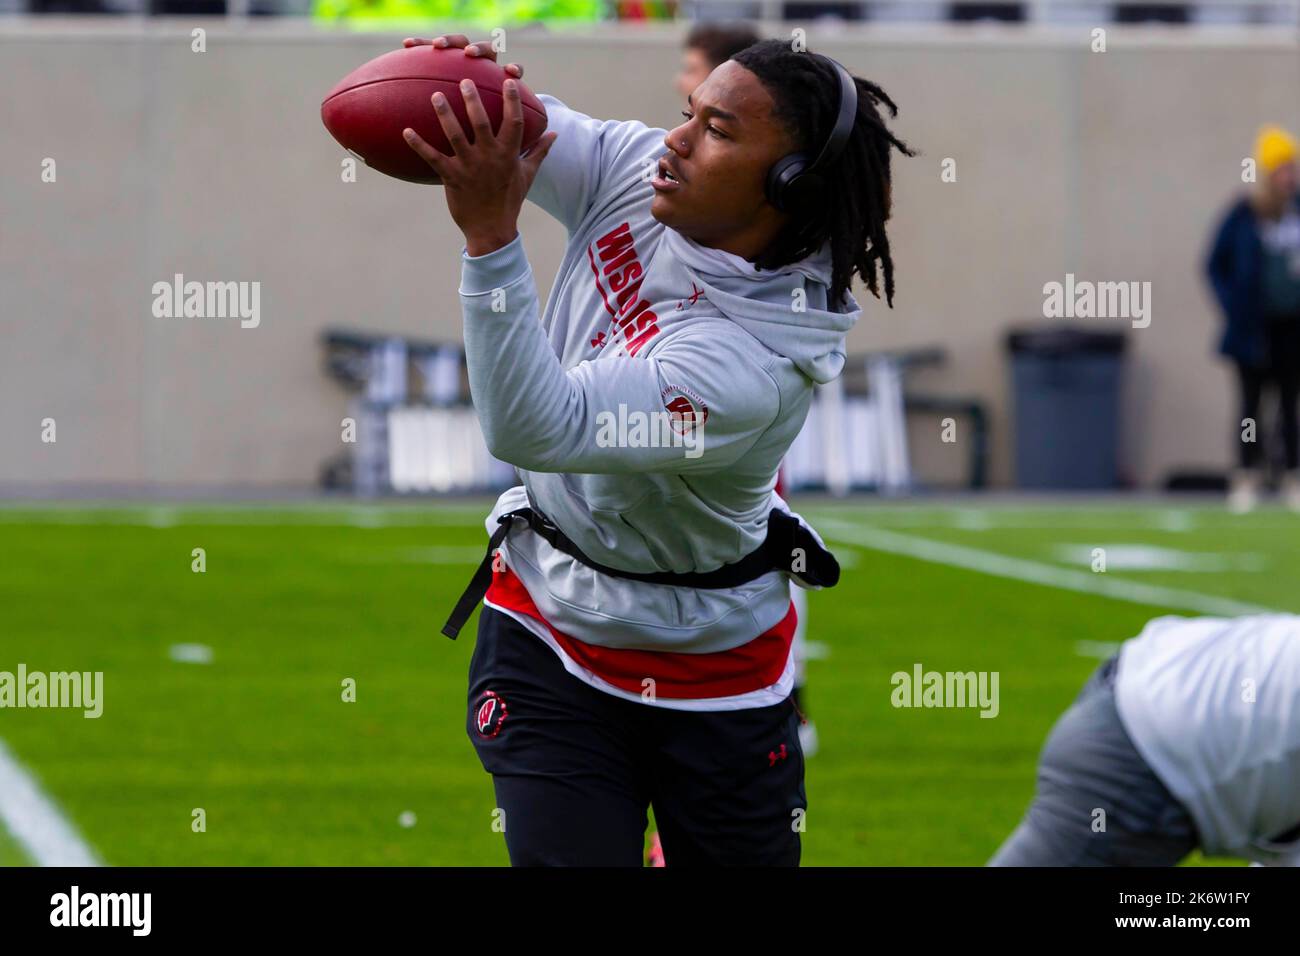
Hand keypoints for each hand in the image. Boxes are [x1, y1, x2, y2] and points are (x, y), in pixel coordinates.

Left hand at [401, 35, 556, 255]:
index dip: (512, 100)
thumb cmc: (509, 199)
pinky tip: (405, 131)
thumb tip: (553, 134)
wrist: (491, 229)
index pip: (514, 122)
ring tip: (436, 95)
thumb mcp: (527, 174)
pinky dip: (418, 145)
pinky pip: (433, 158)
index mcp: (509, 154)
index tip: (509, 80)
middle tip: (464, 80)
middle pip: (481, 122)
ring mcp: (470, 167)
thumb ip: (539, 151)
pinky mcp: (452, 177)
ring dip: (444, 114)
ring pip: (455, 135)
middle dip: (473, 99)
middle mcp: (490, 157)